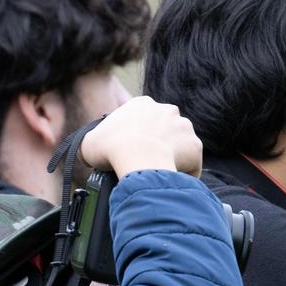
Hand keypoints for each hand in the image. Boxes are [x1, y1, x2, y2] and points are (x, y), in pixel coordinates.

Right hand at [78, 95, 201, 178]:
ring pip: (179, 145)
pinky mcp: (195, 146)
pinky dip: (183, 174)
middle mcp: (167, 110)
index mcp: (142, 104)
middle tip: (144, 162)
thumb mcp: (89, 142)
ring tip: (157, 173)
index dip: (135, 137)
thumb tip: (90, 152)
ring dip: (171, 158)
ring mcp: (184, 127)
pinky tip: (169, 181)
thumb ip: (91, 143)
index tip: (130, 152)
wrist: (138, 157)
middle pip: (163, 130)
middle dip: (157, 145)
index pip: (142, 120)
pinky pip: (191, 164)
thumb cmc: (112, 147)